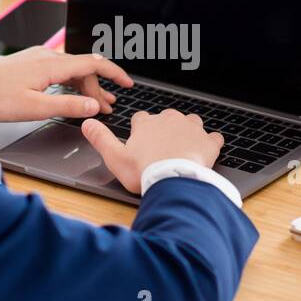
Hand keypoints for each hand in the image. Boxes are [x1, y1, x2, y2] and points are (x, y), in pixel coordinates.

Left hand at [0, 47, 131, 121]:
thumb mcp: (35, 108)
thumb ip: (67, 106)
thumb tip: (93, 107)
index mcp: (52, 65)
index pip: (94, 64)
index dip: (114, 73)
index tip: (128, 83)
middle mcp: (47, 56)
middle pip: (84, 69)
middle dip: (99, 88)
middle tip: (107, 108)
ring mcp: (38, 58)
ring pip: (71, 69)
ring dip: (85, 86)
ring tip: (94, 104)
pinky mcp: (30, 63)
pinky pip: (59, 69)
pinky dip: (71, 82)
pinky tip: (69, 94)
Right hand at [81, 109, 223, 193]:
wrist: (174, 182)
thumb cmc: (144, 171)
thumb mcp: (115, 157)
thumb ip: (100, 138)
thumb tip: (87, 123)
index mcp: (147, 123)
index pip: (141, 118)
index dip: (140, 130)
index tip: (141, 142)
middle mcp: (170, 119)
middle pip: (167, 118)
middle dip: (166, 131)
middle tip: (162, 151)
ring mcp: (191, 128)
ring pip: (191, 123)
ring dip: (189, 133)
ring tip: (184, 150)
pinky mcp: (208, 142)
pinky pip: (213, 138)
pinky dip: (210, 144)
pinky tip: (206, 153)